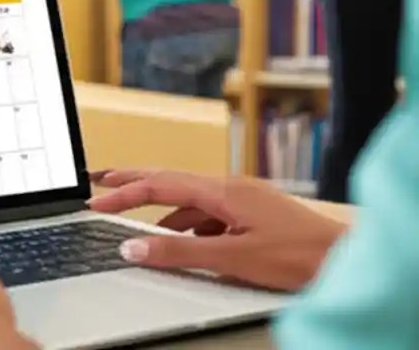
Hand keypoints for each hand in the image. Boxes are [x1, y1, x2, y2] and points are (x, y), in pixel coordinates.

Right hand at [89, 170, 347, 290]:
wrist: (344, 260)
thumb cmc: (299, 256)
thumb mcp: (231, 257)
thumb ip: (179, 252)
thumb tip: (134, 248)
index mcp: (222, 190)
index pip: (159, 185)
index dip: (123, 192)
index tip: (95, 200)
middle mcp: (230, 188)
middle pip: (170, 181)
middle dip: (132, 182)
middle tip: (100, 182)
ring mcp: (242, 200)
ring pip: (189, 202)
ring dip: (162, 214)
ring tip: (139, 231)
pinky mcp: (252, 215)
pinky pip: (208, 215)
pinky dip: (187, 226)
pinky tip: (184, 245)